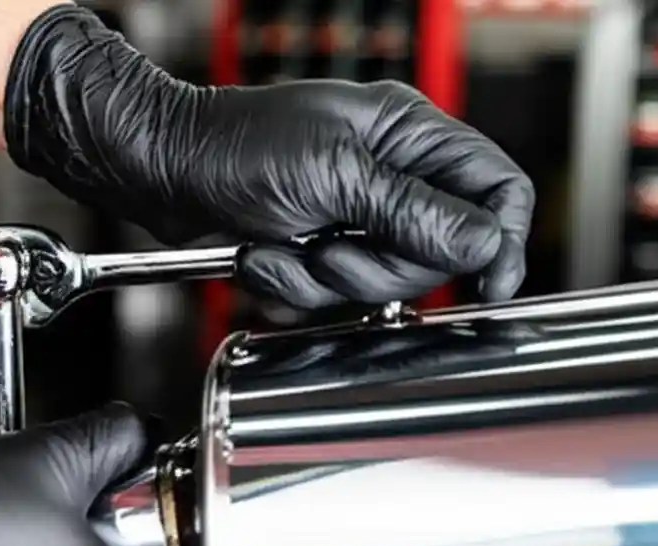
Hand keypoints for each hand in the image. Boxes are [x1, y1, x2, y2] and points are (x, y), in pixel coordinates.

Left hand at [4, 5, 534, 308]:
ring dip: (325, 278)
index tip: (487, 282)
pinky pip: (329, 297)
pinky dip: (290, 286)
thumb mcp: (333, 175)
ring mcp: (348, 218)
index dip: (499, 238)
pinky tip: (261, 256)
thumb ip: (414, 212)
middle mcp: (386, 177)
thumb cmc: (233, 146)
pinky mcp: (312, 253)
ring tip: (287, 248)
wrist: (158, 172)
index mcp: (406, 135)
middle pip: (438, 252)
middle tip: (334, 249)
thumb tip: (486, 243)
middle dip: (382, 265)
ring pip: (381, 283)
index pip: (494, 188)